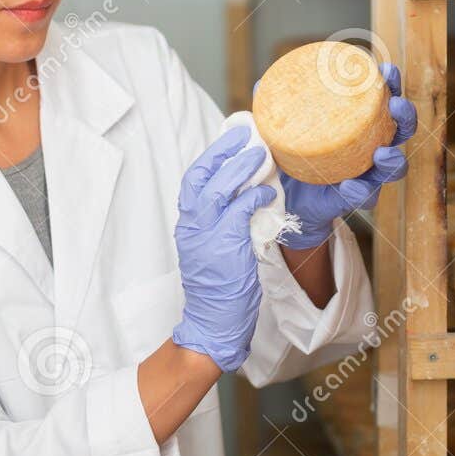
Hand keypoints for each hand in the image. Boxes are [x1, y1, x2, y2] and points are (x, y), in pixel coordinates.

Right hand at [172, 126, 275, 372]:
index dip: (211, 155)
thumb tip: (243, 195)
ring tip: (261, 155)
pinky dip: (254, 197)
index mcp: (187, 223)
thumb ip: (220, 221)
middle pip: (202, 175)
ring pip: (220, 188)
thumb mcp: (211, 247)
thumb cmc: (218, 286)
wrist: (213, 320)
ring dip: (242, 168)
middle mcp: (191, 225)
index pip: (193, 179)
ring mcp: (206, 235)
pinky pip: (240, 211)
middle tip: (246, 135)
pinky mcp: (225, 245)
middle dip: (224, 151)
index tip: (228, 138)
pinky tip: (267, 191)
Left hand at [279, 62, 416, 249]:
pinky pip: (365, 196)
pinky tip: (349, 184)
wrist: (282, 197)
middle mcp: (368, 147)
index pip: (381, 101)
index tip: (386, 69)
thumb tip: (261, 84)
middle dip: (404, 115)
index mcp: (357, 124)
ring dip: (393, 158)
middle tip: (396, 105)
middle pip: (400, 130)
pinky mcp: (354, 198)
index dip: (390, 85)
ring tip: (382, 152)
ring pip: (394, 167)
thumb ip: (275, 109)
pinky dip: (360, 190)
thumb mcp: (280, 129)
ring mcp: (365, 174)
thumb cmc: (288, 155)